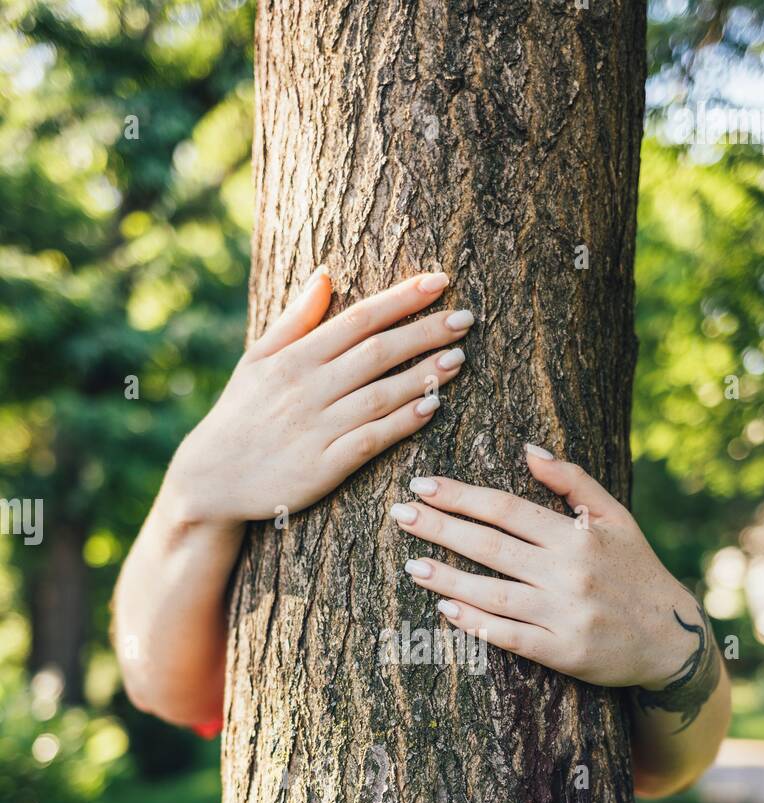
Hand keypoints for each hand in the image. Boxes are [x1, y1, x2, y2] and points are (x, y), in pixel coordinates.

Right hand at [161, 268, 473, 530]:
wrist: (211, 479)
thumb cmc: (239, 414)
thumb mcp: (256, 360)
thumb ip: (294, 320)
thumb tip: (327, 275)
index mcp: (294, 357)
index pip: (359, 318)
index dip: (402, 299)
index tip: (440, 281)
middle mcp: (308, 388)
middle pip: (378, 352)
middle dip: (426, 332)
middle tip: (466, 319)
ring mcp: (317, 427)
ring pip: (381, 394)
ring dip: (424, 375)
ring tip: (459, 359)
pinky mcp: (324, 466)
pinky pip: (372, 439)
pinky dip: (403, 422)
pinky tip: (431, 407)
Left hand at [389, 444, 701, 691]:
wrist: (671, 639)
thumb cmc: (635, 571)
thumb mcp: (615, 518)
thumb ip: (572, 481)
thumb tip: (527, 449)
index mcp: (577, 536)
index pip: (506, 509)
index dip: (461, 495)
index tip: (423, 485)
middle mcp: (569, 573)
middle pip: (491, 546)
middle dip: (440, 528)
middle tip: (401, 516)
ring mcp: (565, 615)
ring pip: (493, 594)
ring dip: (447, 579)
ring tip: (412, 565)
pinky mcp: (563, 654)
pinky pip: (510, 637)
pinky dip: (476, 624)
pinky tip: (445, 610)